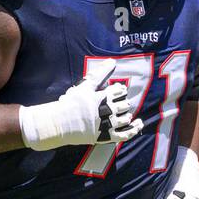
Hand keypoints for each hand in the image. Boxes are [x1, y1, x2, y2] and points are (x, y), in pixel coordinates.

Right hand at [17, 59, 141, 149]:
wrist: (59, 123)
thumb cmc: (71, 103)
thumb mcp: (85, 86)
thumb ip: (100, 73)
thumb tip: (112, 61)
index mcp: (103, 96)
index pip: (120, 91)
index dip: (120, 90)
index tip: (117, 91)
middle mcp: (108, 110)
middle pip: (125, 105)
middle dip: (123, 103)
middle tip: (120, 103)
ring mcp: (107, 124)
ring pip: (126, 118)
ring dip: (127, 115)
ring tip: (125, 114)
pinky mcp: (106, 137)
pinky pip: (125, 135)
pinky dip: (134, 130)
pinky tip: (138, 125)